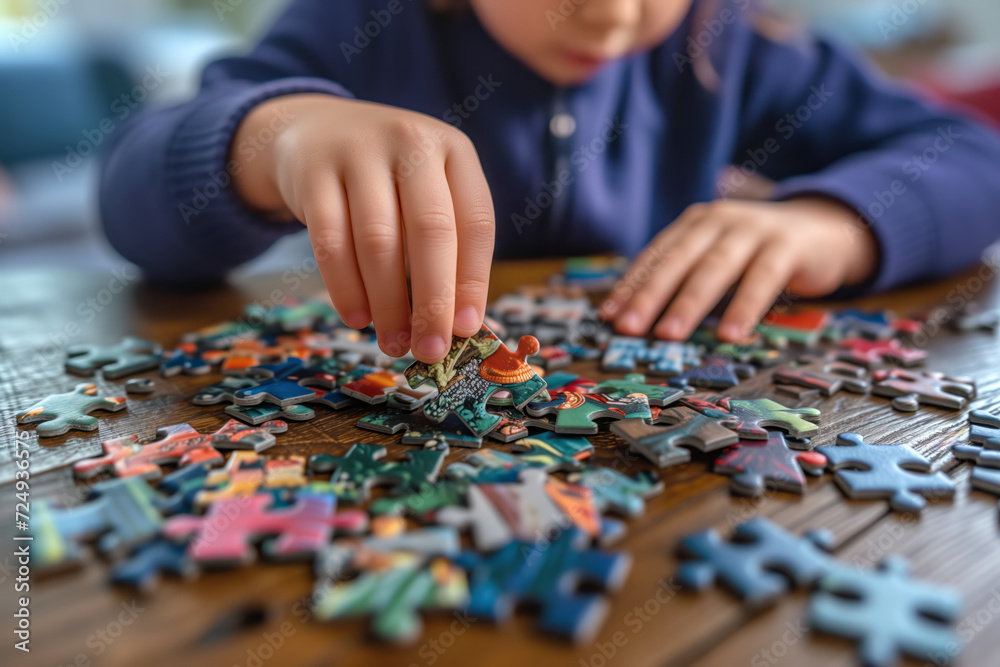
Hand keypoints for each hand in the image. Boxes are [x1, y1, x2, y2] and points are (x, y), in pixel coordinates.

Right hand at [231, 94, 494, 362]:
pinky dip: (345, 287)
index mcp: (453, 151)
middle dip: (433, 301)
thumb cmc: (387, 179)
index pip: (475, 222)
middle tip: (431, 350)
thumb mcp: (426, 192)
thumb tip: (459, 325)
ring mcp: (359, 153)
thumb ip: (447, 246)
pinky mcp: (313, 173)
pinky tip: (357, 317)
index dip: (473, 280)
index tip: (468, 329)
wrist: (314, 130)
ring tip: (393, 342)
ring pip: (378, 241)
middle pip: (430, 231)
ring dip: (388, 303)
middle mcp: (411, 143)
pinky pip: (330, 241)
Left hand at [601, 198, 878, 341]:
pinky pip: (761, 279)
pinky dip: (744, 308)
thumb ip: (687, 279)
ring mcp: (753, 230)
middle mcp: (719, 221)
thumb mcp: (718, 258)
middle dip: (650, 295)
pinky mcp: (786, 247)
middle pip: (678, 260)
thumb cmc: (759, 252)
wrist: (825, 229)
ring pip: (715, 268)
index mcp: (695, 224)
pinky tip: (729, 335)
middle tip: (628, 328)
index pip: (656, 256)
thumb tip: (643, 319)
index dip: (632, 285)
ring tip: (669, 336)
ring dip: (689, 303)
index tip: (609, 316)